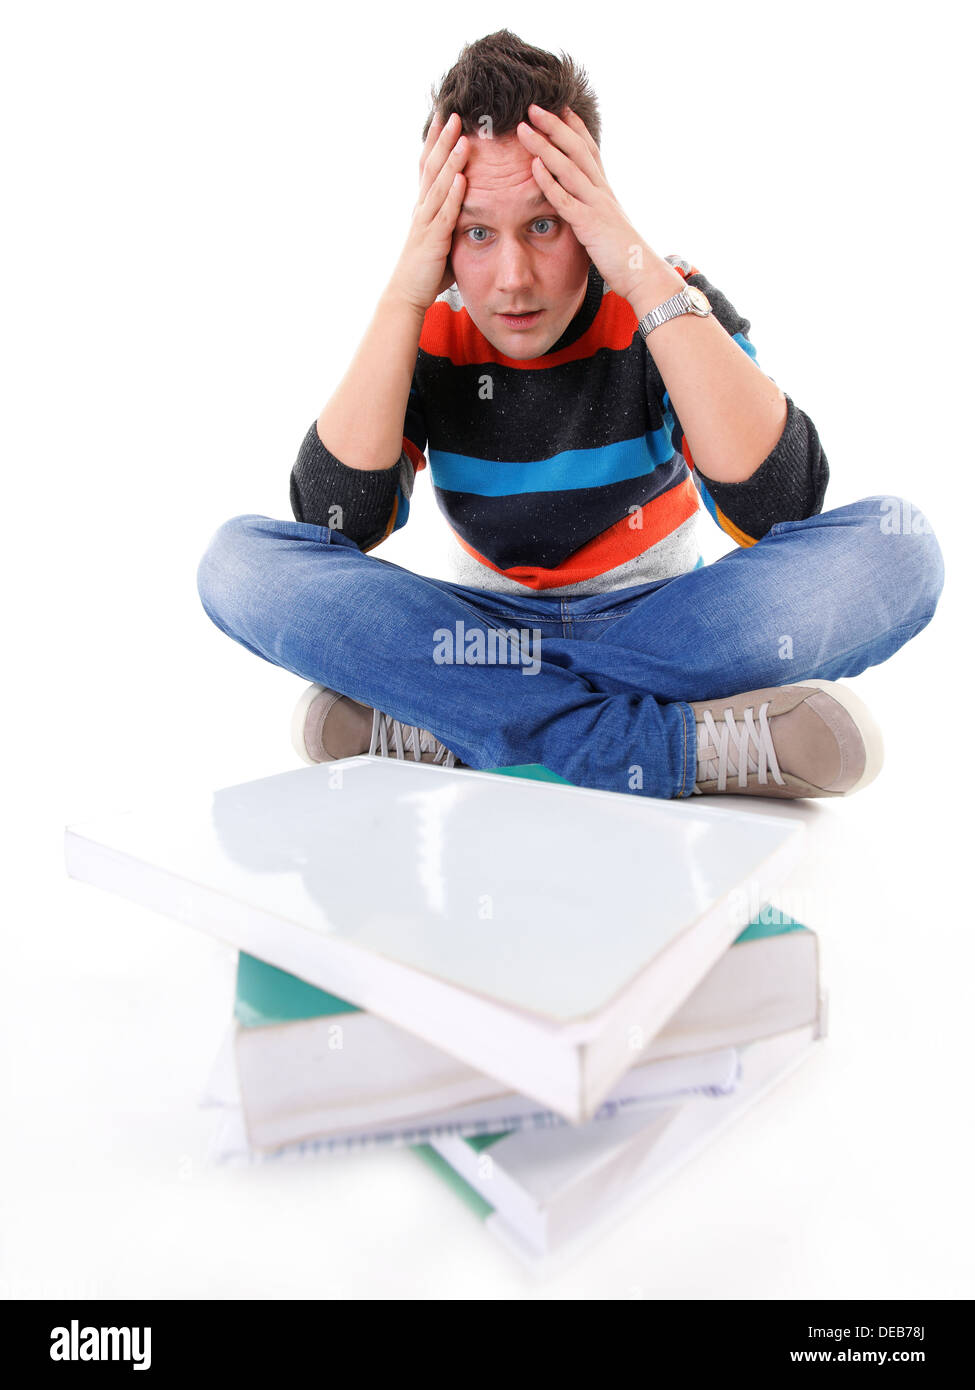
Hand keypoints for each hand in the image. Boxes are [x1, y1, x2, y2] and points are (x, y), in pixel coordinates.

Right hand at [387, 112, 468, 313]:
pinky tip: (463, 178)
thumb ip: (452, 220)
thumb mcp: (441, 237)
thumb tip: (471, 209)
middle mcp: (422, 208)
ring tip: (463, 137)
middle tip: (454, 113)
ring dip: (450, 160)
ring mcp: (426, 223)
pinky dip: (454, 194)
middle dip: (442, 139)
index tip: (445, 116)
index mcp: (424, 206)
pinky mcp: (433, 240)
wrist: (406, 294)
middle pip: (431, 166)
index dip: (435, 141)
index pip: (428, 166)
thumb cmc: (426, 269)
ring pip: (438, 185)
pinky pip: (444, 213)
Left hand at [516, 105, 666, 302]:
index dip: (574, 127)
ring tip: (524, 128)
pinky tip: (535, 166)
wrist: (642, 273)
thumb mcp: (608, 226)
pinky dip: (549, 181)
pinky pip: (565, 199)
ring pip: (568, 167)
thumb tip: (584, 209)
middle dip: (555, 125)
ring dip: (545, 145)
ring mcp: (595, 205)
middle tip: (533, 106)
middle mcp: (601, 191)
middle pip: (577, 148)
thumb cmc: (624, 255)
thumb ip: (594, 212)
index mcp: (604, 190)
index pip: (589, 150)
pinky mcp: (589, 224)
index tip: (560, 107)